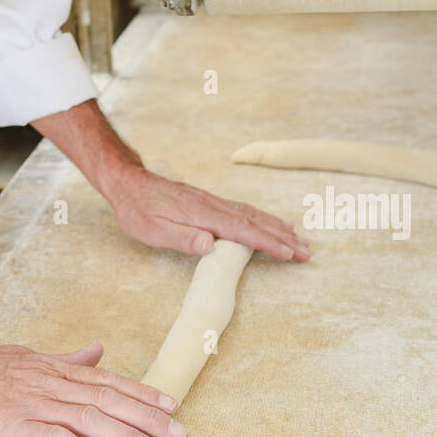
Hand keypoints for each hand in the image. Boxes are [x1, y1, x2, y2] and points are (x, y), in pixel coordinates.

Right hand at [0, 337, 186, 436]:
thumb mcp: (24, 358)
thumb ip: (64, 360)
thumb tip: (97, 351)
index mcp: (52, 369)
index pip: (106, 381)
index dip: (141, 393)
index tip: (170, 405)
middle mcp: (51, 383)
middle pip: (109, 400)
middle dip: (149, 419)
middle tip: (182, 434)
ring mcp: (35, 404)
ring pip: (93, 420)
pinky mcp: (16, 426)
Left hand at [108, 165, 309, 260]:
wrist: (128, 182)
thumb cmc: (138, 210)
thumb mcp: (152, 230)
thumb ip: (182, 238)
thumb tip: (211, 245)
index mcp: (201, 215)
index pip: (241, 231)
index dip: (267, 243)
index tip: (289, 253)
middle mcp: (212, 205)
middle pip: (254, 221)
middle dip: (282, 237)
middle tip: (307, 251)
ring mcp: (212, 201)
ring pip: (251, 214)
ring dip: (276, 226)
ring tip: (299, 238)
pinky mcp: (209, 201)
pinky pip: (242, 209)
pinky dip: (261, 217)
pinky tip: (269, 222)